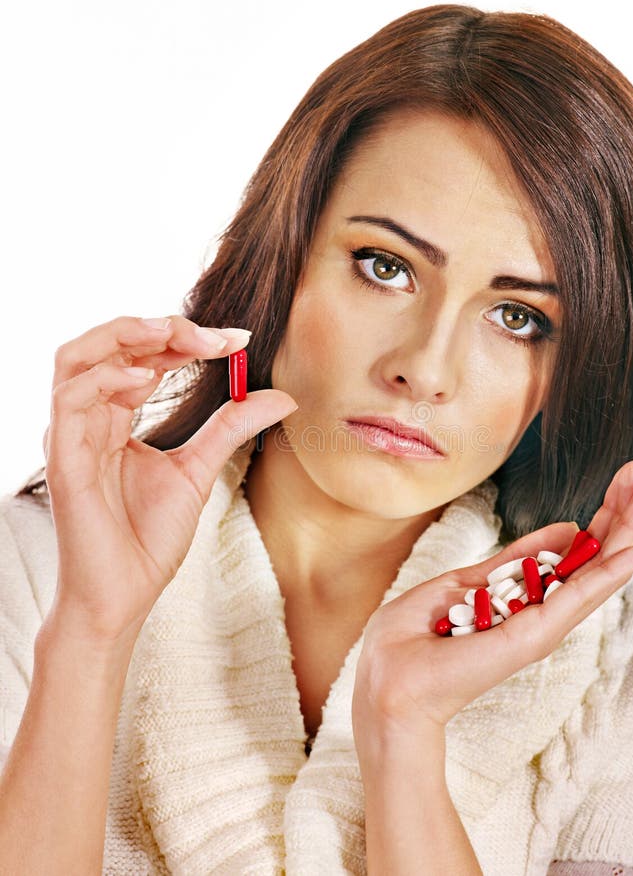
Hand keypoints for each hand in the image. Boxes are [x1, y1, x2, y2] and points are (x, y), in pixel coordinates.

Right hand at [41, 315, 296, 647]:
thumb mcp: (199, 469)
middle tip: (213, 336)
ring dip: (127, 336)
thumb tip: (282, 396)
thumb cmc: (149, 537)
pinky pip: (70, 400)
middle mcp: (88, 418)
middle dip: (158, 326)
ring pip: (76, 357)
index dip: (186, 337)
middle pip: (105, 344)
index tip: (238, 340)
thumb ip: (231, 427)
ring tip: (177, 337)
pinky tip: (147, 379)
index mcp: (114, 417)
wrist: (126, 594)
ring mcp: (71, 436)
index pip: (141, 355)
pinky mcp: (63, 460)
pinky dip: (107, 379)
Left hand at [352, 458, 632, 744]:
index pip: (575, 553)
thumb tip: (566, 531)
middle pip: (594, 558)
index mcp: (525, 600)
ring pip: (595, 572)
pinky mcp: (529, 637)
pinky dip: (607, 574)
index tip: (625, 479)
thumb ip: (515, 561)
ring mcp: (539, 627)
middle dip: (621, 513)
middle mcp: (540, 614)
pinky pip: (574, 599)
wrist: (389, 682)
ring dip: (624, 529)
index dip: (601, 515)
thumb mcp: (466, 584)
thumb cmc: (416, 640)